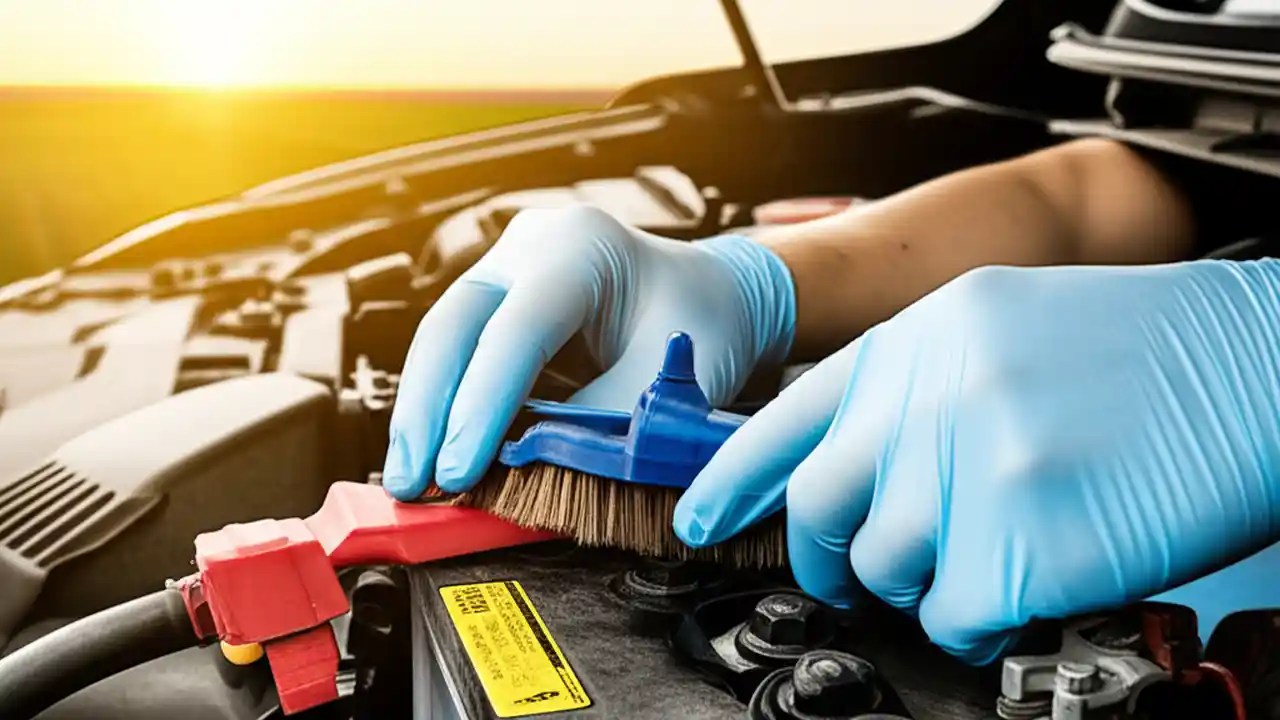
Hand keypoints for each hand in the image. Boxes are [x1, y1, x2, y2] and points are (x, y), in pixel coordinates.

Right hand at [383, 205, 794, 498]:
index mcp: (584, 246)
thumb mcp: (674, 377)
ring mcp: (507, 266)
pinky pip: (456, 350)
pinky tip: (432, 453)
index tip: (460, 471)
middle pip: (454, 326)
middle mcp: (532, 244)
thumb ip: (605, 423)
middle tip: (412, 482)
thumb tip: (530, 470)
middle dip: (428, 411)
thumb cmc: (705, 325)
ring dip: (423, 413)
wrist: (715, 295)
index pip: (517, 331)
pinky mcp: (496, 298)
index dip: (482, 406)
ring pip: (442, 339)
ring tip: (411, 480)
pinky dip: (442, 404)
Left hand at [674, 260, 1279, 663]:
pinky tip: (1016, 587)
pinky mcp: (1018, 539)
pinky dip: (971, 618)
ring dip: (917, 584)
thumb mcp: (1001, 334)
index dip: (732, 478)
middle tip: (859, 576)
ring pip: (882, 566)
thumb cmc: (1142, 354)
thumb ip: (917, 389)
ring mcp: (968, 466)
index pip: (787, 419)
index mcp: (917, 340)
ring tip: (976, 565)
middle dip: (831, 556)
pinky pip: (950, 613)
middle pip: (819, 506)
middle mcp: (927, 395)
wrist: (1255, 365)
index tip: (698, 521)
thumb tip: (857, 465)